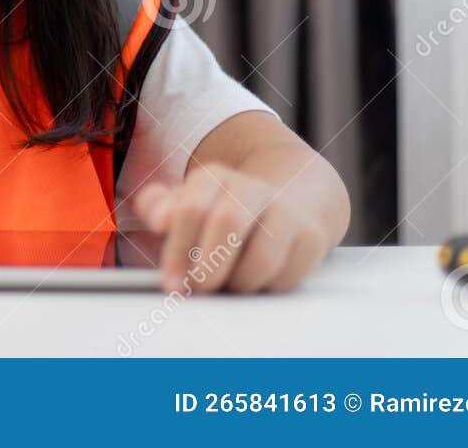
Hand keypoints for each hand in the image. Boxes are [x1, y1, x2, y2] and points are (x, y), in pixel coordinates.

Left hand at [132, 160, 332, 293]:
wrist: (290, 204)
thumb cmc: (223, 211)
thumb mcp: (187, 203)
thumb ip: (159, 207)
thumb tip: (156, 216)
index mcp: (214, 178)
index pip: (191, 209)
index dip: (177, 249)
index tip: (170, 281)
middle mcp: (251, 188)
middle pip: (227, 223)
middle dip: (208, 267)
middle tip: (197, 290)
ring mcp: (284, 211)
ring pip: (260, 259)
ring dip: (238, 282)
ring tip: (228, 284)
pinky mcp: (311, 238)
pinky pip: (285, 276)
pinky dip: (265, 288)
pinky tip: (256, 281)